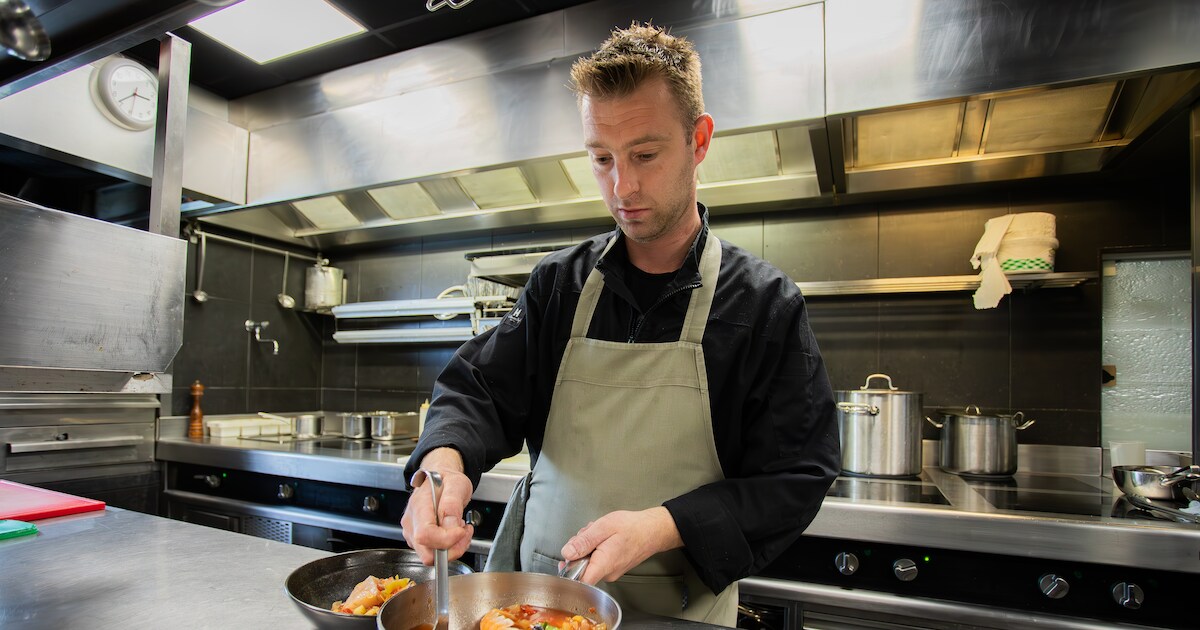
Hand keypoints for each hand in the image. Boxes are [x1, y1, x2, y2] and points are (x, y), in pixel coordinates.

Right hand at [400, 448, 474, 564]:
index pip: (425, 535)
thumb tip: (450, 526)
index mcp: (419, 507)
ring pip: (432, 556)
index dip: (446, 539)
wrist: (439, 479)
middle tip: (464, 532)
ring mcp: (413, 533)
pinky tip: (455, 532)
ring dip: (452, 548)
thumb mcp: (456, 484)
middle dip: (451, 549)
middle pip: (426, 553)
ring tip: (461, 528)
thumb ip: (452, 504)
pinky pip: (434, 553)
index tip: (462, 530)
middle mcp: (411, 523)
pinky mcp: (418, 540)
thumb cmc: (446, 480)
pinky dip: (449, 547)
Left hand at [559, 507, 682, 583]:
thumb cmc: (633, 527)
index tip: (569, 555)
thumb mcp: (604, 527)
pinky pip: (597, 560)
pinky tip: (604, 537)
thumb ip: (584, 541)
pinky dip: (596, 548)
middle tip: (588, 533)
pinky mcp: (613, 567)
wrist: (653, 530)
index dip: (568, 569)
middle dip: (579, 549)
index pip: (578, 581)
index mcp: (603, 564)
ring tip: (599, 533)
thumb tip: (567, 552)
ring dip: (588, 546)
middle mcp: (607, 573)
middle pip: (580, 568)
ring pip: (588, 562)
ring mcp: (611, 572)